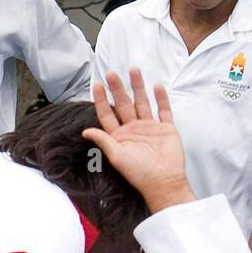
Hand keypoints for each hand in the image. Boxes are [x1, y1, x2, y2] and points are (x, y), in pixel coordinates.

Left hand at [81, 69, 193, 211]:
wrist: (164, 181)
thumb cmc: (139, 173)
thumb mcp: (117, 157)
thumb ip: (103, 141)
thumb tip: (85, 131)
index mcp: (119, 136)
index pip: (107, 114)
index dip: (101, 100)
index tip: (97, 85)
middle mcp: (133, 129)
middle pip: (124, 104)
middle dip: (118, 88)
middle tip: (112, 73)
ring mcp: (150, 127)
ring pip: (142, 102)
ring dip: (138, 87)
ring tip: (133, 70)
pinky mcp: (166, 128)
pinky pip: (163, 110)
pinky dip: (161, 98)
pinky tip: (157, 86)